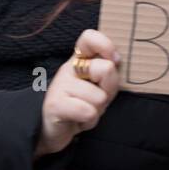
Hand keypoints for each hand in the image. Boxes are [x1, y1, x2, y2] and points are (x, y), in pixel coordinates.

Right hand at [34, 29, 121, 159]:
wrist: (55, 132)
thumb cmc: (82, 106)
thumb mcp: (100, 88)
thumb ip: (108, 74)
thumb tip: (113, 61)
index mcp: (80, 60)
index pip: (89, 37)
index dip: (105, 45)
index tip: (114, 60)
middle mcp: (69, 68)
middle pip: (105, 69)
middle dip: (109, 90)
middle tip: (98, 100)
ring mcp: (59, 85)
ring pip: (99, 97)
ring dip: (98, 110)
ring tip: (85, 112)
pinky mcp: (54, 104)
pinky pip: (87, 111)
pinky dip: (89, 121)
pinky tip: (79, 121)